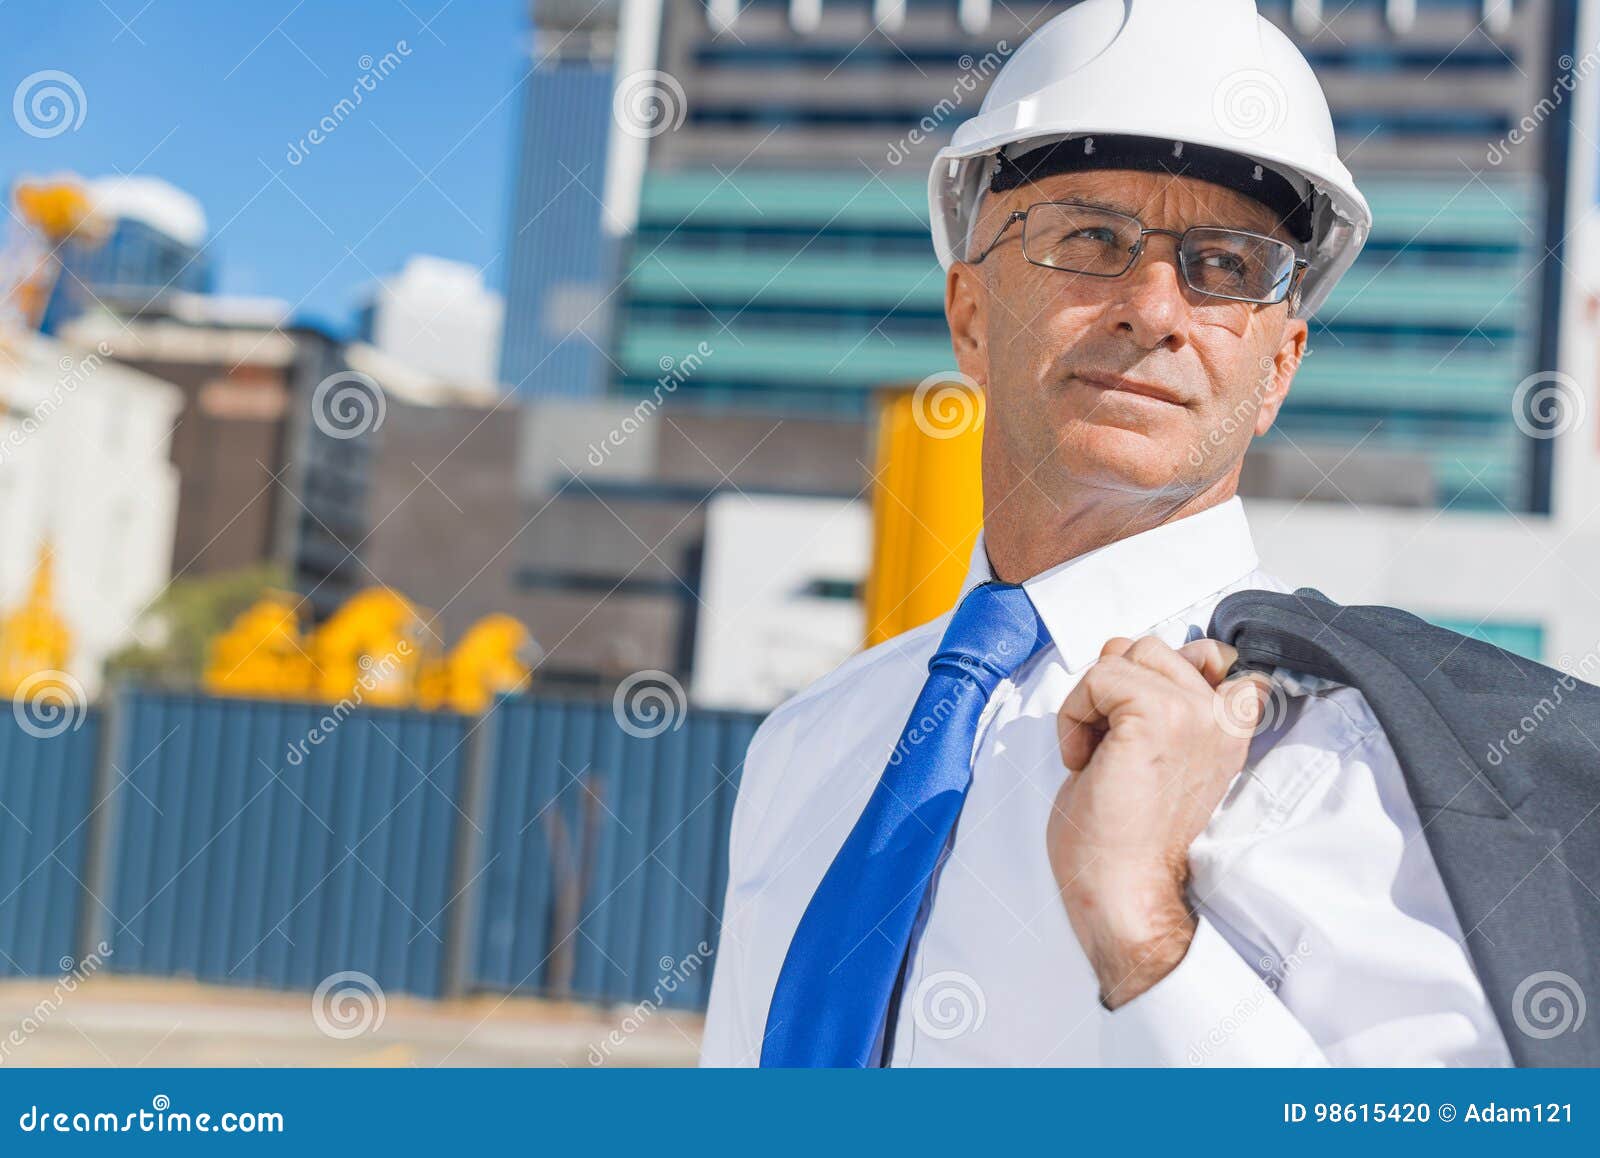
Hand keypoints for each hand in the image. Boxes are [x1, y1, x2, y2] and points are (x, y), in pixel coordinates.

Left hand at [1046, 635, 1271, 1008]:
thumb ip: (1162, 702)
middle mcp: (1222, 716)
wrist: (1123, 891)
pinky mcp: (1156, 718)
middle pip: (1151, 647)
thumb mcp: (1159, 753)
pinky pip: (1098, 677)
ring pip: (1123, 654)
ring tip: (1097, 753)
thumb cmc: (1126, 834)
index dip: (1160, 675)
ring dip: (1091, 700)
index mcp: (1229, 728)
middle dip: (1113, 688)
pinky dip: (1074, 715)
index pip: (1215, 654)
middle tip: (1108, 747)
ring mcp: (1193, 714)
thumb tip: (1126, 651)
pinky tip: (1084, 760)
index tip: (1134, 725)